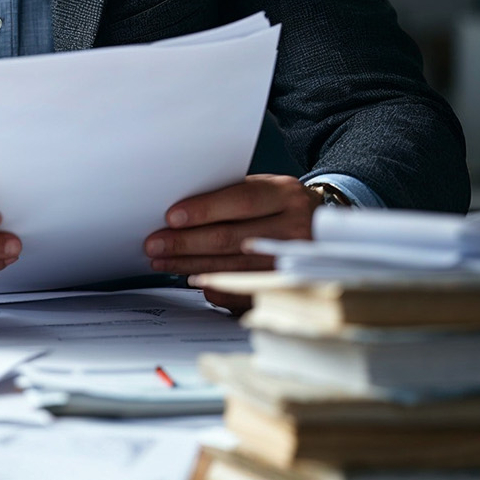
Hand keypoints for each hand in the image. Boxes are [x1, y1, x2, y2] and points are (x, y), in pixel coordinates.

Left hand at [143, 174, 319, 312]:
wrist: (323, 226)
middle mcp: (295, 227)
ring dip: (193, 266)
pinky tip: (195, 281)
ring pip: (234, 266)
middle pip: (232, 237)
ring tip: (164, 262)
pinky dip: (219, 287)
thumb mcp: (266, 188)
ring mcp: (295, 260)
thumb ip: (231, 196)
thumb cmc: (281, 205)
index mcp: (285, 194)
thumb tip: (180, 213)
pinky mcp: (290, 285)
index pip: (241, 200)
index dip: (205, 209)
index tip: (172, 217)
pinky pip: (248, 291)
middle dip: (187, 243)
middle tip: (155, 244)